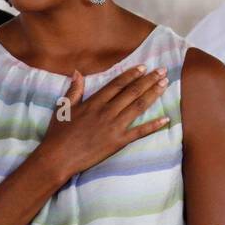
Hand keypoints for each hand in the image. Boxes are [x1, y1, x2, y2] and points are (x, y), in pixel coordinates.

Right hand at [35, 66, 170, 182]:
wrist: (58, 157)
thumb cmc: (58, 133)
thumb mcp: (63, 108)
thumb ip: (74, 90)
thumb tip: (78, 72)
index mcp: (94, 102)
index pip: (117, 84)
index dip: (132, 74)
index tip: (144, 67)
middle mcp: (106, 111)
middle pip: (132, 92)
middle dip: (148, 80)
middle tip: (162, 71)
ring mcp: (114, 127)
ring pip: (138, 107)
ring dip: (153, 94)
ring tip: (165, 85)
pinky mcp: (118, 142)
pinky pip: (139, 132)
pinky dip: (153, 126)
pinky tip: (166, 119)